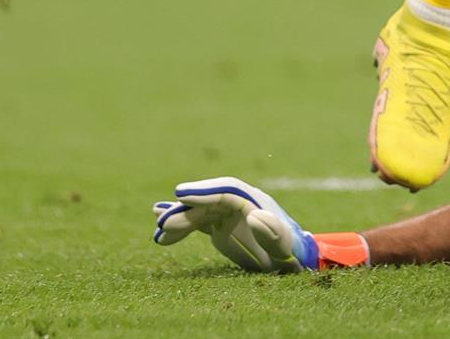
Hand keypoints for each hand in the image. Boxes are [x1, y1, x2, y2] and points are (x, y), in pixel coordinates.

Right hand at [151, 177, 319, 273]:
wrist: (291, 260)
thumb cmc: (291, 251)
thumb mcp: (285, 244)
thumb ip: (272, 231)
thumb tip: (254, 216)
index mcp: (252, 200)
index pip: (224, 190)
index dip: (203, 191)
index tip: (181, 193)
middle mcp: (236, 203)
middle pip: (205, 202)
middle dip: (184, 212)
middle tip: (163, 223)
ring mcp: (226, 214)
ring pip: (197, 213)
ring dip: (178, 221)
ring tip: (159, 234)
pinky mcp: (219, 227)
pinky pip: (196, 224)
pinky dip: (180, 228)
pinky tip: (163, 232)